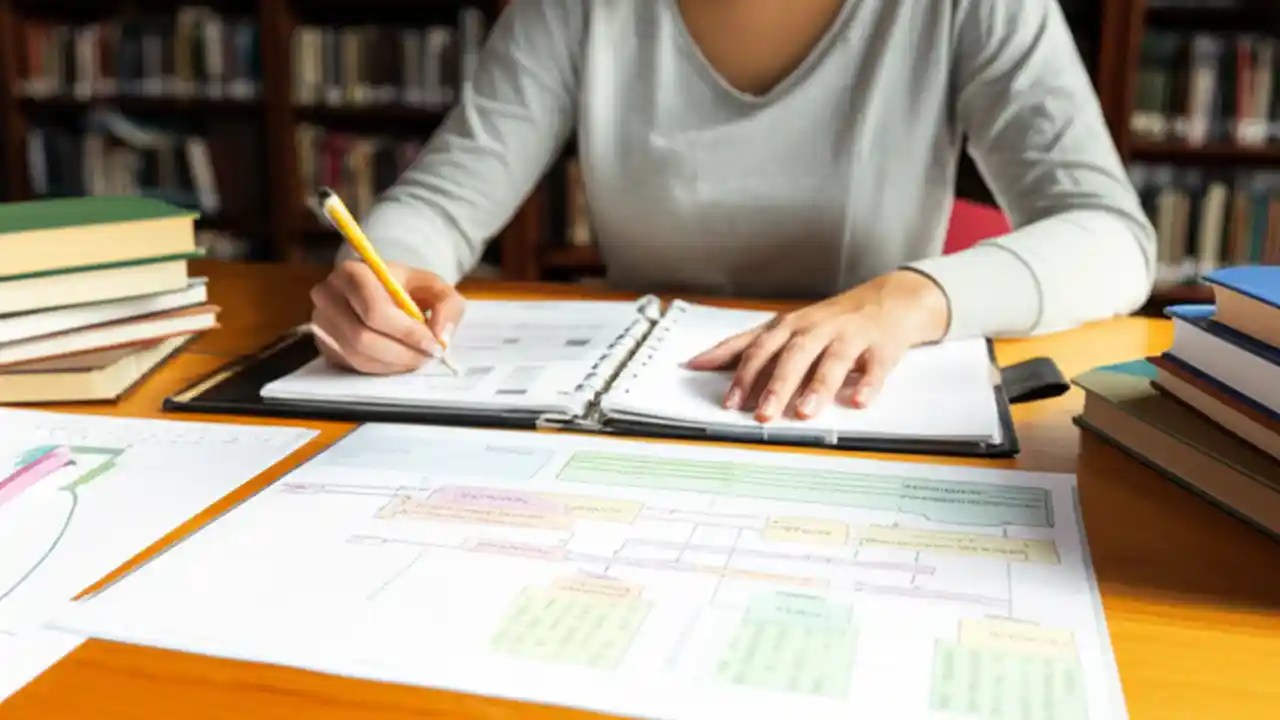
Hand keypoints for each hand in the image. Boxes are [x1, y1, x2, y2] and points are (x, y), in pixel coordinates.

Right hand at [309, 260, 463, 373]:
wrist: (379, 289)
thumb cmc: (405, 287)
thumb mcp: (433, 286)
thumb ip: (448, 305)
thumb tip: (441, 337)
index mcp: (353, 273)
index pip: (375, 311)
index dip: (407, 333)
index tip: (433, 345)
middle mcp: (328, 296)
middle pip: (362, 338)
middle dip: (401, 353)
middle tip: (426, 357)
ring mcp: (321, 322)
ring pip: (357, 356)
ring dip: (393, 364)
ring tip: (416, 359)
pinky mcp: (323, 344)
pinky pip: (352, 364)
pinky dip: (381, 368)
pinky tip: (398, 361)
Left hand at [684, 270, 949, 421]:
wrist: (891, 299)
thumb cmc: (832, 319)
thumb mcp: (787, 327)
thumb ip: (747, 346)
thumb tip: (700, 362)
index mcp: (790, 326)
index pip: (759, 348)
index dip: (742, 374)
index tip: (728, 401)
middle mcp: (817, 328)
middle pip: (792, 355)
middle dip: (775, 384)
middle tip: (762, 413)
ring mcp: (849, 336)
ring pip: (831, 360)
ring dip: (816, 386)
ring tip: (804, 412)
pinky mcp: (881, 347)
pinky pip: (874, 366)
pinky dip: (867, 384)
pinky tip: (858, 401)